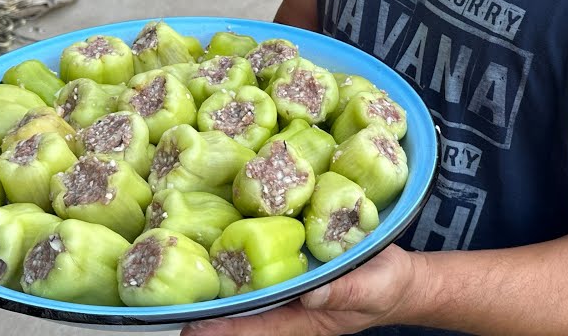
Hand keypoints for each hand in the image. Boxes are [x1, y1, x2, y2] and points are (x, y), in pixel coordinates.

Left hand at [181, 245, 424, 335]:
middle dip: (207, 307)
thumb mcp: (373, 286)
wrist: (401, 276)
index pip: (254, 328)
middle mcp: (285, 304)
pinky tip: (214, 240)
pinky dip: (237, 256)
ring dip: (217, 282)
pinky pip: (258, 263)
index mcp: (301, 319)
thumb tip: (310, 295)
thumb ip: (345, 291)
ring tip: (178, 268)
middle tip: (166, 296)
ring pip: (244, 289)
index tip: (191, 326)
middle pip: (239, 312)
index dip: (222, 328)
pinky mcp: (289, 263)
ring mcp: (286, 285)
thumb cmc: (388, 286)